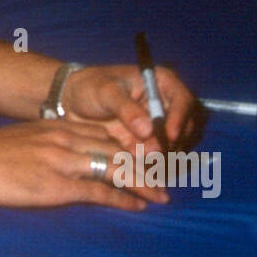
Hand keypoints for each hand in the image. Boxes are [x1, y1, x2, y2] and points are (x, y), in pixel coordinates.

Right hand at [0, 118, 168, 210]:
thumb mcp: (23, 140)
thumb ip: (46, 146)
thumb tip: (58, 160)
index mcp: (58, 126)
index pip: (106, 131)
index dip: (132, 144)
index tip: (149, 155)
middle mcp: (68, 138)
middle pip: (119, 147)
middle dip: (147, 161)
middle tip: (168, 174)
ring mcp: (65, 160)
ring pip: (117, 166)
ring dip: (144, 181)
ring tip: (162, 194)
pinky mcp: (59, 184)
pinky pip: (100, 190)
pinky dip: (123, 198)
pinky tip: (139, 206)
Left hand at [61, 64, 198, 153]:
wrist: (72, 103)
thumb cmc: (90, 87)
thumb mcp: (106, 92)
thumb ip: (126, 109)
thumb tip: (148, 130)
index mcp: (161, 83)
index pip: (183, 100)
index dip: (180, 118)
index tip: (171, 136)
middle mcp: (165, 106)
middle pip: (185, 127)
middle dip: (172, 143)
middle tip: (153, 154)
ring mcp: (158, 127)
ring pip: (174, 146)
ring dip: (163, 157)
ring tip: (143, 163)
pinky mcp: (148, 145)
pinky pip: (158, 159)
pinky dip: (153, 166)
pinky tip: (141, 172)